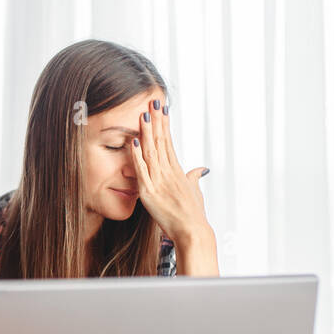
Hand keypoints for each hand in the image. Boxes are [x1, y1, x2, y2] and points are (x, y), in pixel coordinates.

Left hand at [128, 98, 211, 243]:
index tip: (162, 109)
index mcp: (177, 171)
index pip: (169, 141)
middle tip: (153, 101)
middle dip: (157, 121)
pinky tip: (133, 142)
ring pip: (152, 152)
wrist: (193, 232)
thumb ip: (194, 178)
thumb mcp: (195, 192)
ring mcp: (159, 182)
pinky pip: (141, 171)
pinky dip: (136, 156)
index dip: (165, 124)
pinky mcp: (149, 193)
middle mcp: (168, 173)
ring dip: (146, 132)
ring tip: (143, 115)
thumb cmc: (194, 215)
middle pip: (161, 141)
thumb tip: (200, 170)